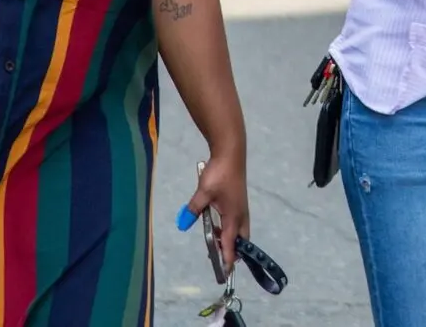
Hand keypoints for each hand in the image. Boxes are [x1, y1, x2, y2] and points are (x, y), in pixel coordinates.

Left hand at [185, 150, 249, 278]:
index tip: (224, 273)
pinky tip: (217, 224)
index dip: (227, 259)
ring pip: (239, 230)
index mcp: (234, 217)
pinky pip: (236, 221)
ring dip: (229, 239)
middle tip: (221, 260)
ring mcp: (241, 207)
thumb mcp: (204, 192)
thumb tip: (183, 223)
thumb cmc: (219, 173)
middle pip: (241, 240)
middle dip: (232, 251)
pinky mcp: (238, 200)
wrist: (231, 152)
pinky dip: (229, 228)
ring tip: (216, 244)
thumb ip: (194, 209)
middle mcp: (241, 215)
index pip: (231, 244)